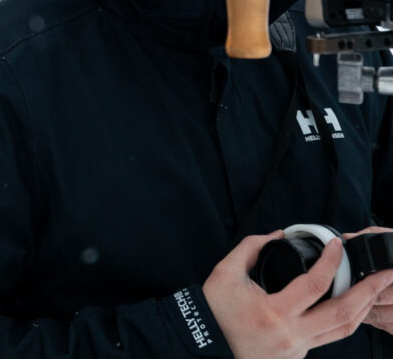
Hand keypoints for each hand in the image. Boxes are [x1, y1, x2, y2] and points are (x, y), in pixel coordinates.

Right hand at [202, 230, 392, 357]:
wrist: (206, 342)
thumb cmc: (215, 308)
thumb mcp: (225, 272)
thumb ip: (251, 248)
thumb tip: (278, 235)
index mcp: (274, 312)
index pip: (315, 285)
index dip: (331, 262)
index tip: (337, 246)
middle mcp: (292, 334)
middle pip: (343, 313)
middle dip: (368, 291)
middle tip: (384, 274)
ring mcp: (298, 349)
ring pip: (343, 330)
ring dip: (364, 307)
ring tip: (376, 289)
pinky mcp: (298, 355)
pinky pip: (329, 337)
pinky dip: (343, 319)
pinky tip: (349, 305)